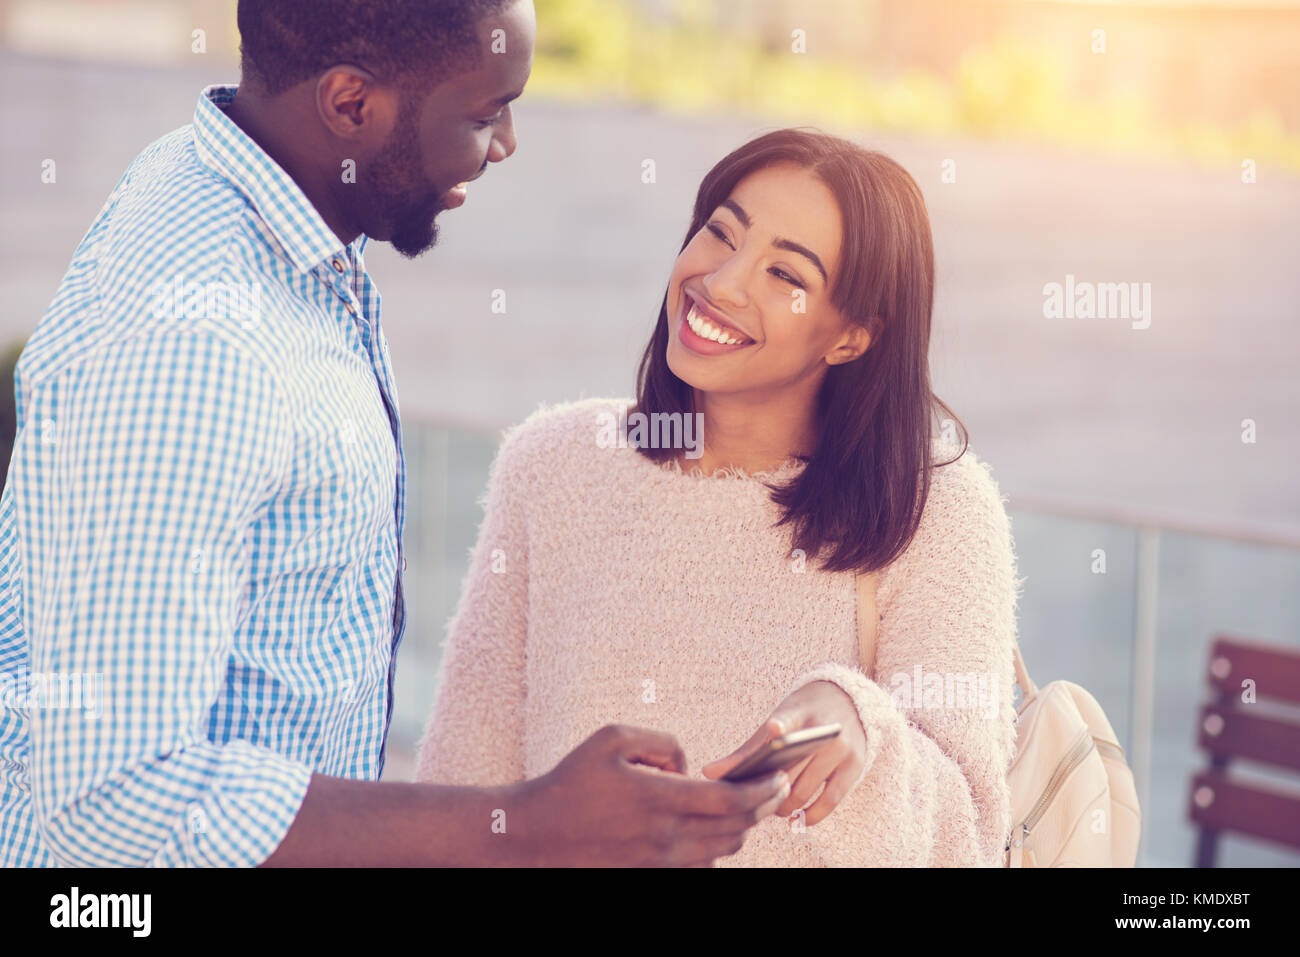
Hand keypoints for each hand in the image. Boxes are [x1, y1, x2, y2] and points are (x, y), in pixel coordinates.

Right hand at [516, 724, 790, 866]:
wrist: (535, 833)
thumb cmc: (571, 780)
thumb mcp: (612, 738)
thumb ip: (661, 742)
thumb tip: (688, 765)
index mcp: (660, 800)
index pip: (731, 800)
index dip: (762, 790)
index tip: (778, 777)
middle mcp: (665, 836)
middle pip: (735, 828)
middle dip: (762, 807)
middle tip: (774, 788)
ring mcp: (659, 861)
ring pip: (721, 850)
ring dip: (741, 828)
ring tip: (748, 805)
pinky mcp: (650, 873)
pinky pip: (699, 865)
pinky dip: (716, 848)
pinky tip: (714, 828)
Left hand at [701, 680, 866, 826]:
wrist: (848, 700)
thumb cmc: (803, 715)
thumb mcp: (777, 721)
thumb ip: (747, 749)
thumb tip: (708, 774)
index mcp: (799, 712)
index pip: (789, 717)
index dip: (782, 725)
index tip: (776, 729)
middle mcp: (823, 729)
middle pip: (789, 769)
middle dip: (767, 790)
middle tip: (755, 799)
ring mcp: (842, 749)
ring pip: (805, 790)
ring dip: (784, 805)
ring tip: (774, 806)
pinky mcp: (854, 767)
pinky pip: (830, 801)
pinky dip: (811, 814)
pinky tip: (798, 818)